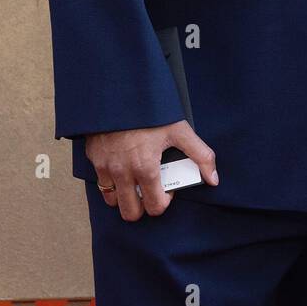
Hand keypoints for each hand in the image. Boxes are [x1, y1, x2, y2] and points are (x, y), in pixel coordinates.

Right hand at [86, 120, 217, 220]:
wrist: (120, 93)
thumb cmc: (150, 112)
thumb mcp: (179, 131)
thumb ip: (200, 155)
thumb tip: (213, 178)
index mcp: (145, 168)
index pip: (154, 207)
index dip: (164, 202)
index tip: (166, 188)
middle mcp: (122, 173)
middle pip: (130, 213)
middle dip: (142, 207)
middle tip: (149, 191)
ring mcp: (105, 167)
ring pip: (112, 201)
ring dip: (124, 196)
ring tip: (135, 181)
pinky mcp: (93, 159)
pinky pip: (100, 182)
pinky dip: (110, 181)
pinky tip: (122, 167)